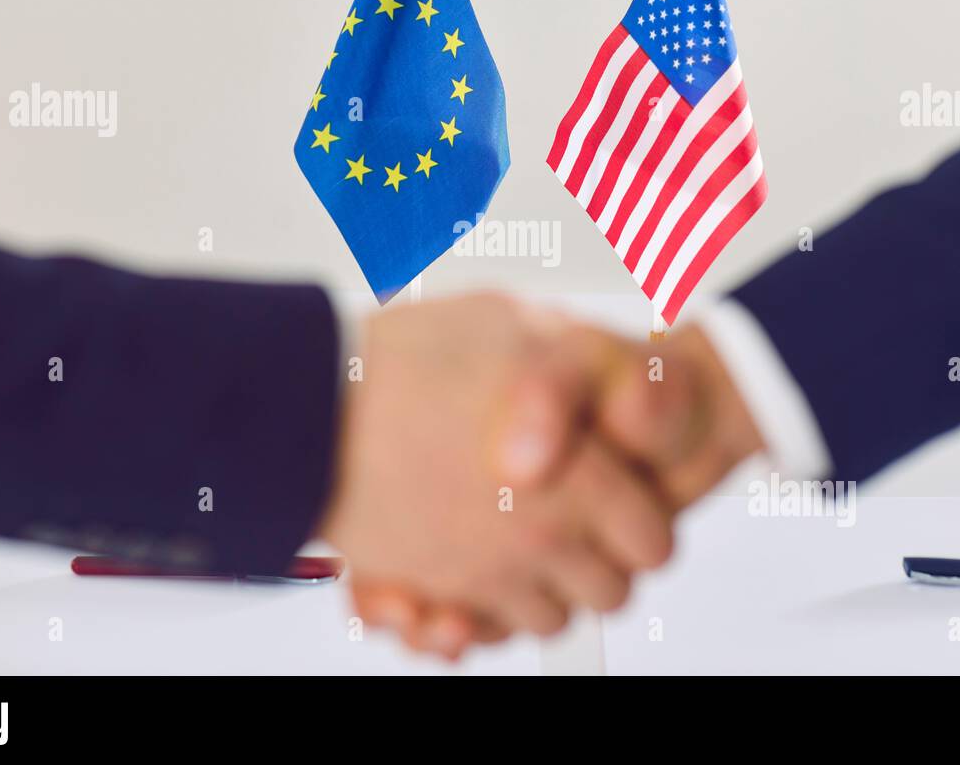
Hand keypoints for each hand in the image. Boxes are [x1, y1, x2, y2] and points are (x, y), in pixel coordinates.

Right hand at [351, 317, 766, 657]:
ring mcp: (481, 576)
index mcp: (581, 482)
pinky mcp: (426, 593)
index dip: (641, 517)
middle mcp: (539, 542)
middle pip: (609, 593)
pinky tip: (464, 564)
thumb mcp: (523, 325)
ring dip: (538, 588)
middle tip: (574, 519)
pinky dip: (472, 614)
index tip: (621, 496)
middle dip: (598, 560)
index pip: (653, 542)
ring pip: (546, 619)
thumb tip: (623, 391)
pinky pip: (472, 635)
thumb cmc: (410, 362)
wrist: (305, 407)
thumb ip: (588, 363)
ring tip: (515, 536)